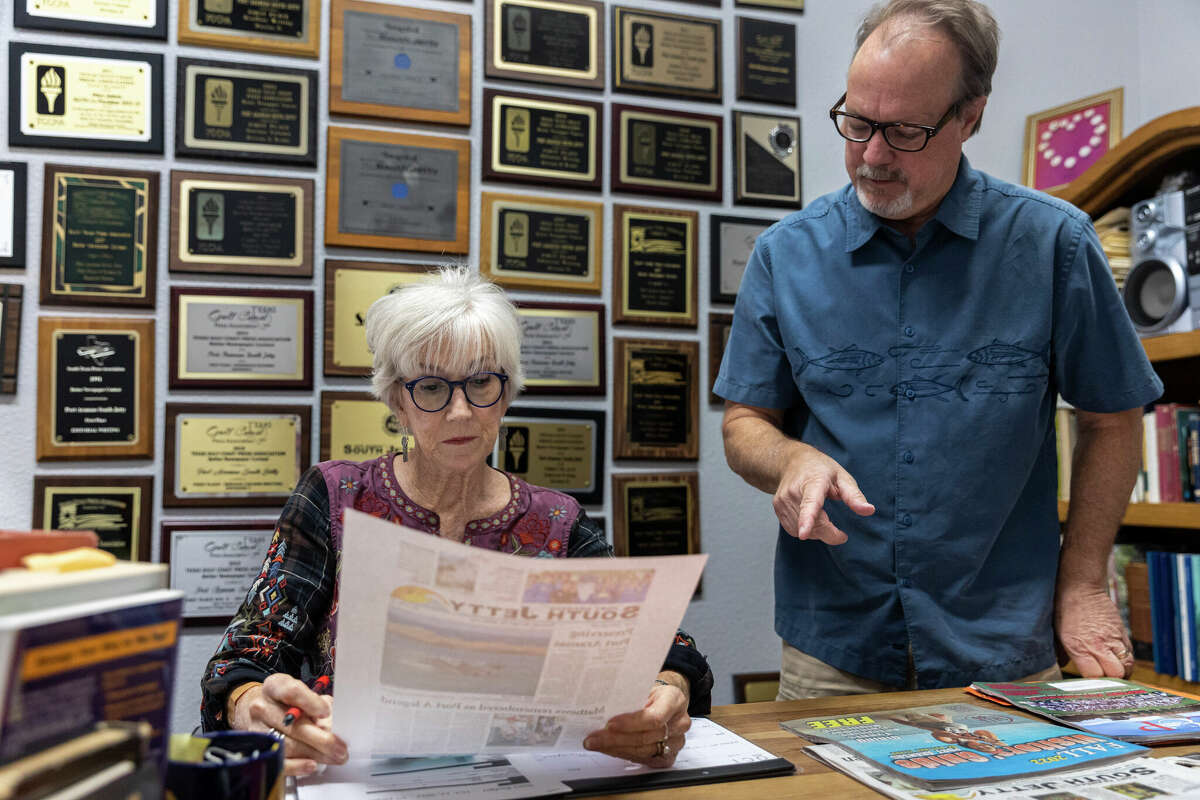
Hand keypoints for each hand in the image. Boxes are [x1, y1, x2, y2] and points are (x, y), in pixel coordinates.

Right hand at [230, 673, 348, 776]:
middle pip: (293, 724)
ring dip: (314, 754)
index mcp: (275, 686)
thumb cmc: (286, 702)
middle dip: (321, 738)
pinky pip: (279, 761)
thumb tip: (334, 724)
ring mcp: (257, 730)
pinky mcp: (258, 750)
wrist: (261, 712)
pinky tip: (311, 764)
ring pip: (288, 745)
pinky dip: (298, 765)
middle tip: (340, 746)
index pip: (292, 692)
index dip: (310, 702)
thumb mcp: (302, 694)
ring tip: (333, 756)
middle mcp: (262, 707)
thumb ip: (318, 704)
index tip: (326, 712)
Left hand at [582, 677, 689, 765]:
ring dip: (616, 748)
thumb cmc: (653, 691)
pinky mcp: (669, 756)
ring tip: (596, 744)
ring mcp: (677, 742)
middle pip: (645, 737)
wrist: (667, 700)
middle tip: (594, 738)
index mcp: (675, 699)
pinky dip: (624, 754)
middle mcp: (679, 722)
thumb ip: (631, 695)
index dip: (630, 723)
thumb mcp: (644, 685)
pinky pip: (644, 759)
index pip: (653, 717)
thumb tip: (604, 705)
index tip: (609, 724)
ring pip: (643, 751)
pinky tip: (610, 749)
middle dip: (615, 739)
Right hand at [773, 446, 873, 543]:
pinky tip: (810, 519)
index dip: (807, 519)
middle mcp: (794, 491)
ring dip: (816, 532)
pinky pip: (793, 530)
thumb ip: (854, 495)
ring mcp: (783, 500)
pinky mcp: (777, 508)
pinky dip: (805, 530)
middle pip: (812, 523)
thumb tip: (869, 511)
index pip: (810, 503)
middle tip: (841, 535)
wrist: (791, 461)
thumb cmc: (820, 469)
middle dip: (828, 533)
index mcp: (813, 482)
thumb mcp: (842, 476)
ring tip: (823, 517)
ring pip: (802, 531)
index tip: (804, 533)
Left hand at [1054, 584, 1133, 678]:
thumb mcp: (1057, 634)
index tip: (1092, 687)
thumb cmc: (1064, 610)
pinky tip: (1118, 661)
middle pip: (1116, 674)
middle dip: (1112, 682)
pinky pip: (1130, 653)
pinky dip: (1126, 660)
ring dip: (1122, 673)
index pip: (1095, 677)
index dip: (1095, 685)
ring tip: (1114, 675)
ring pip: (1127, 665)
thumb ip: (1062, 653)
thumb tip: (1062, 667)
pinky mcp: (1122, 632)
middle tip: (1106, 684)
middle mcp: (1098, 645)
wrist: (1080, 587)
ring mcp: (1113, 638)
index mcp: (1079, 647)